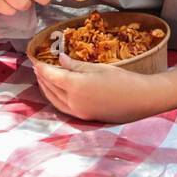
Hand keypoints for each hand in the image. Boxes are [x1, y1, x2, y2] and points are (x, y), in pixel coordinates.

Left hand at [33, 54, 167, 122]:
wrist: (141, 100)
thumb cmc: (123, 80)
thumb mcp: (98, 68)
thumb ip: (76, 65)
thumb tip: (60, 60)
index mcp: (76, 86)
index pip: (52, 75)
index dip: (42, 67)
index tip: (35, 60)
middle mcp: (74, 101)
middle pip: (50, 88)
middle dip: (42, 77)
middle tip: (37, 67)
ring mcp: (78, 111)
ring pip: (54, 100)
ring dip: (46, 88)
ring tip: (42, 79)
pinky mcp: (84, 117)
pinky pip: (63, 107)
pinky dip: (55, 98)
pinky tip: (56, 92)